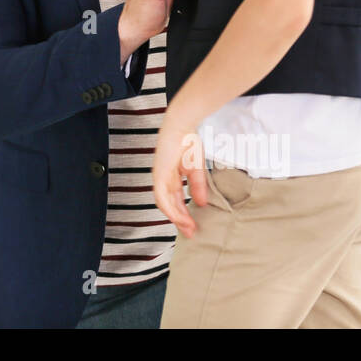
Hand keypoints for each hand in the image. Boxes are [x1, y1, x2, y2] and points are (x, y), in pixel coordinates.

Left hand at [151, 109, 209, 238]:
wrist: (182, 127)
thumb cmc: (188, 143)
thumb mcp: (196, 170)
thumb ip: (198, 187)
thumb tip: (201, 203)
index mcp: (171, 177)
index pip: (175, 200)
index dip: (183, 214)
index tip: (192, 226)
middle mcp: (163, 179)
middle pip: (170, 205)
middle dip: (180, 220)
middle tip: (190, 233)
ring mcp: (160, 177)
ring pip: (165, 204)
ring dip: (176, 218)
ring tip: (187, 228)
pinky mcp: (159, 174)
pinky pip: (162, 196)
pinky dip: (170, 208)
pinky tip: (178, 217)